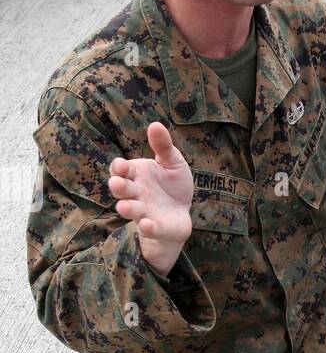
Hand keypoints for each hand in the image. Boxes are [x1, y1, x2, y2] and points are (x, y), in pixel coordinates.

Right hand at [108, 122, 193, 276]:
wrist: (182, 211)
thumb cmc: (171, 184)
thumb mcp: (172, 162)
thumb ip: (163, 146)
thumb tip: (155, 124)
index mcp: (136, 174)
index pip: (120, 169)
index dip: (119, 168)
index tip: (122, 166)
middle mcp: (135, 193)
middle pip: (121, 189)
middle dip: (118, 186)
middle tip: (117, 183)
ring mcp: (143, 211)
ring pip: (130, 209)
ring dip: (126, 208)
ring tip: (125, 207)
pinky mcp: (154, 227)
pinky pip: (148, 228)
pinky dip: (147, 227)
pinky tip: (147, 224)